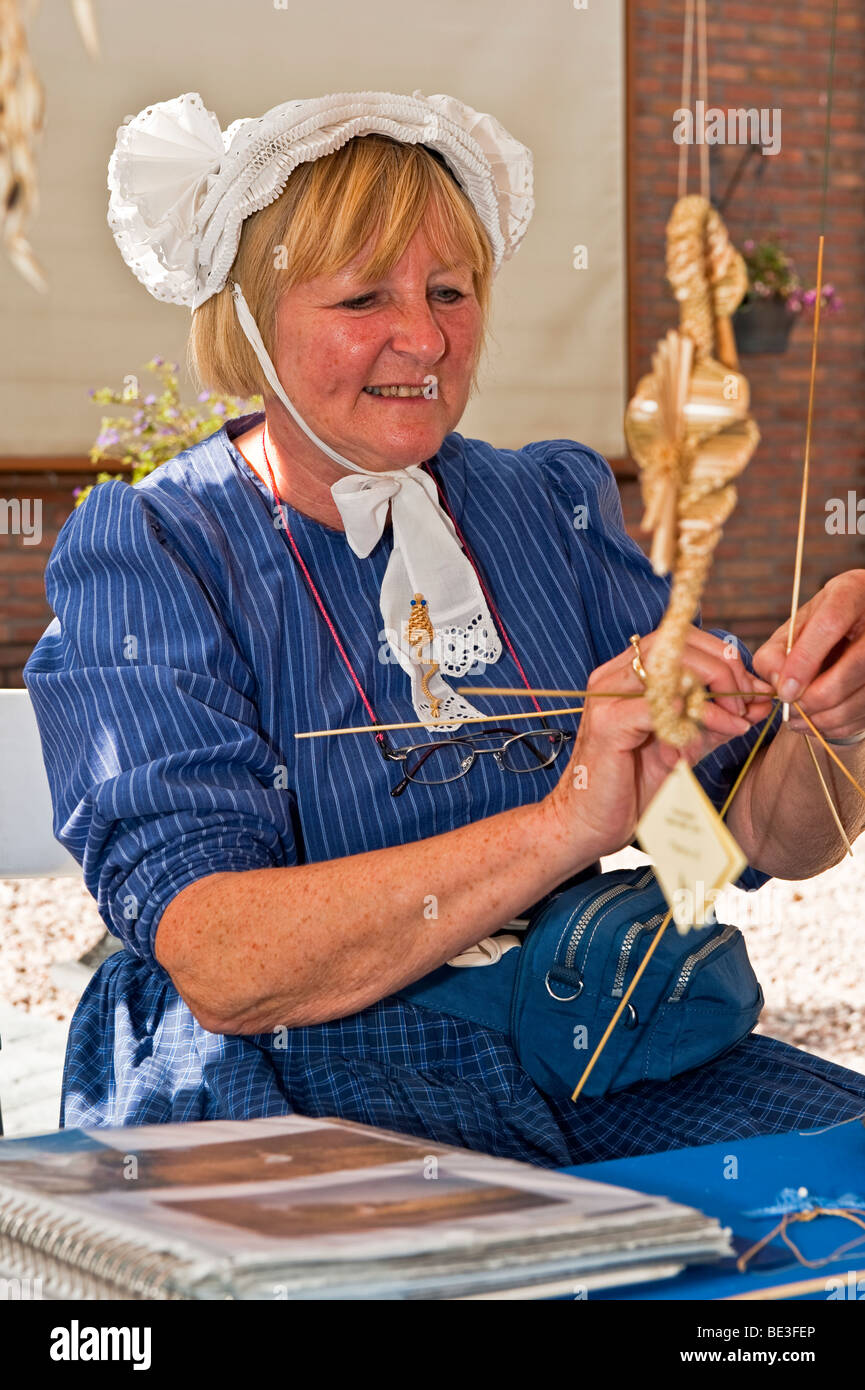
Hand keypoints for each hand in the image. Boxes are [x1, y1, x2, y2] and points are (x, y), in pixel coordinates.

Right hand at [543, 626, 774, 862]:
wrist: (587, 825)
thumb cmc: (630, 788)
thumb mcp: (684, 747)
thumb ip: (715, 722)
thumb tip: (758, 703)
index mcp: (627, 676)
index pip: (679, 640)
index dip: (720, 656)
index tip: (751, 688)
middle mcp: (613, 678)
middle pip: (675, 644)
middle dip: (722, 669)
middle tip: (746, 703)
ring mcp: (607, 698)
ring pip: (668, 667)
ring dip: (711, 688)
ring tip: (734, 718)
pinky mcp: (608, 725)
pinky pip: (659, 706)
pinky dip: (694, 717)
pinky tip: (714, 735)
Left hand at [752, 570, 864, 738]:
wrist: (860, 622)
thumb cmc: (822, 623)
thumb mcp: (797, 625)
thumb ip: (778, 650)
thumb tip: (777, 684)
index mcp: (852, 592)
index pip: (830, 623)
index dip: (805, 660)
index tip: (784, 692)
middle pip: (856, 665)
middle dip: (817, 697)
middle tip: (790, 711)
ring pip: (864, 696)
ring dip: (826, 717)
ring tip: (797, 720)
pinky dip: (839, 725)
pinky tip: (816, 723)